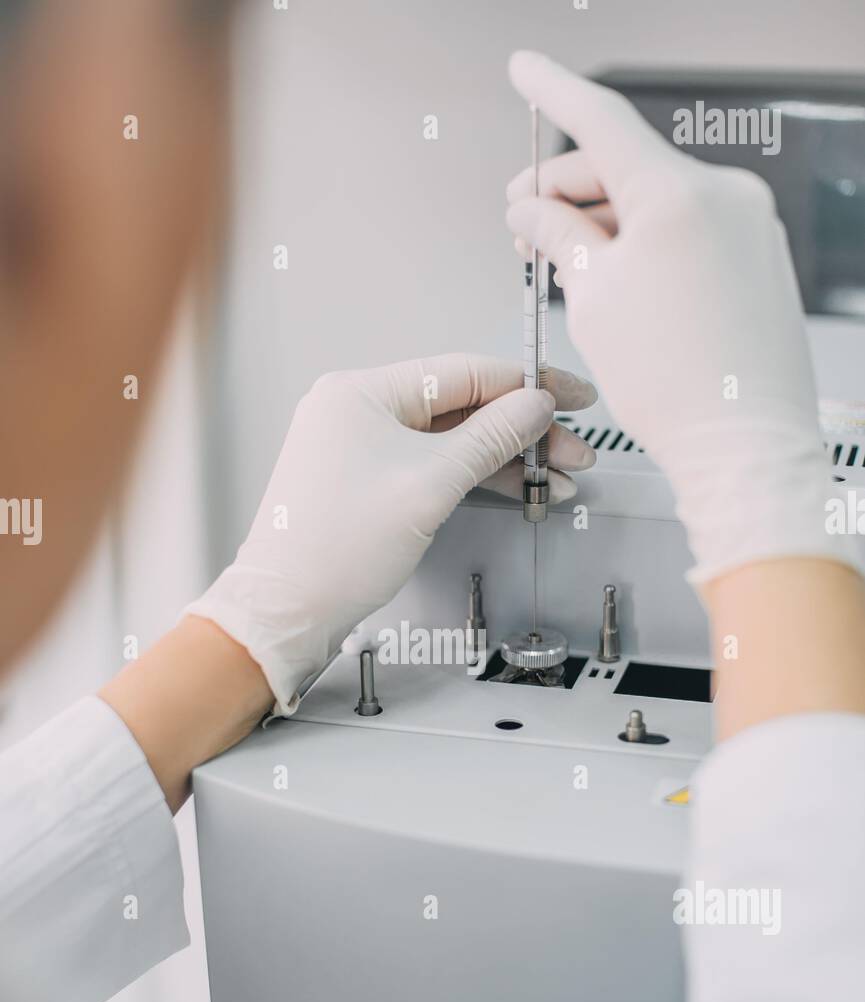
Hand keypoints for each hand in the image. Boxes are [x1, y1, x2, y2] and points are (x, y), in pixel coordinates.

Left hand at [187, 353, 594, 712]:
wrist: (287, 611)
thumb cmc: (336, 550)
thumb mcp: (429, 486)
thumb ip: (490, 438)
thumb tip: (536, 404)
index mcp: (362, 392)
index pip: (464, 372)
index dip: (528, 382)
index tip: (573, 396)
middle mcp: (357, 410)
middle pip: (461, 406)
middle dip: (523, 430)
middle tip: (575, 451)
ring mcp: (360, 446)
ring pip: (451, 440)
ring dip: (506, 458)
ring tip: (559, 479)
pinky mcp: (367, 481)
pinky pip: (431, 466)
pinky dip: (473, 477)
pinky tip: (517, 488)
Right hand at [506, 52, 859, 585]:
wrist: (745, 447)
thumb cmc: (678, 387)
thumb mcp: (592, 300)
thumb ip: (556, 234)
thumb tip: (531, 208)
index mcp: (678, 194)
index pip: (601, 120)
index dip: (552, 93)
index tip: (525, 69)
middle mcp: (725, 196)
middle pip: (626, 167)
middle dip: (566, 191)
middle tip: (523, 224)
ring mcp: (750, 226)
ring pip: (657, 203)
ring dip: (603, 224)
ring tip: (563, 265)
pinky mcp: (760, 260)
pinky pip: (689, 232)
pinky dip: (645, 245)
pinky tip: (615, 282)